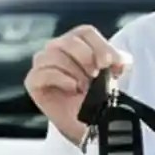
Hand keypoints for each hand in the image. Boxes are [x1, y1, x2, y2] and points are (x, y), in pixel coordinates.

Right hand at [24, 24, 126, 143]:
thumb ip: (119, 62)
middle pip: (70, 41)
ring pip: (55, 55)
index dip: (100, 46)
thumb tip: (121, 60)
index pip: (86, 32)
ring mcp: (42, 63)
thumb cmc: (95, 93)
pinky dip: (61, 79)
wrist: (85, 121)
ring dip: (74, 71)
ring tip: (84, 86)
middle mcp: (56, 47)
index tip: (108, 64)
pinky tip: (73, 88)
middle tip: (96, 75)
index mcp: (76, 40)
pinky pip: (43, 73)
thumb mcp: (112, 74)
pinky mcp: (33, 81)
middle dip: (86, 59)